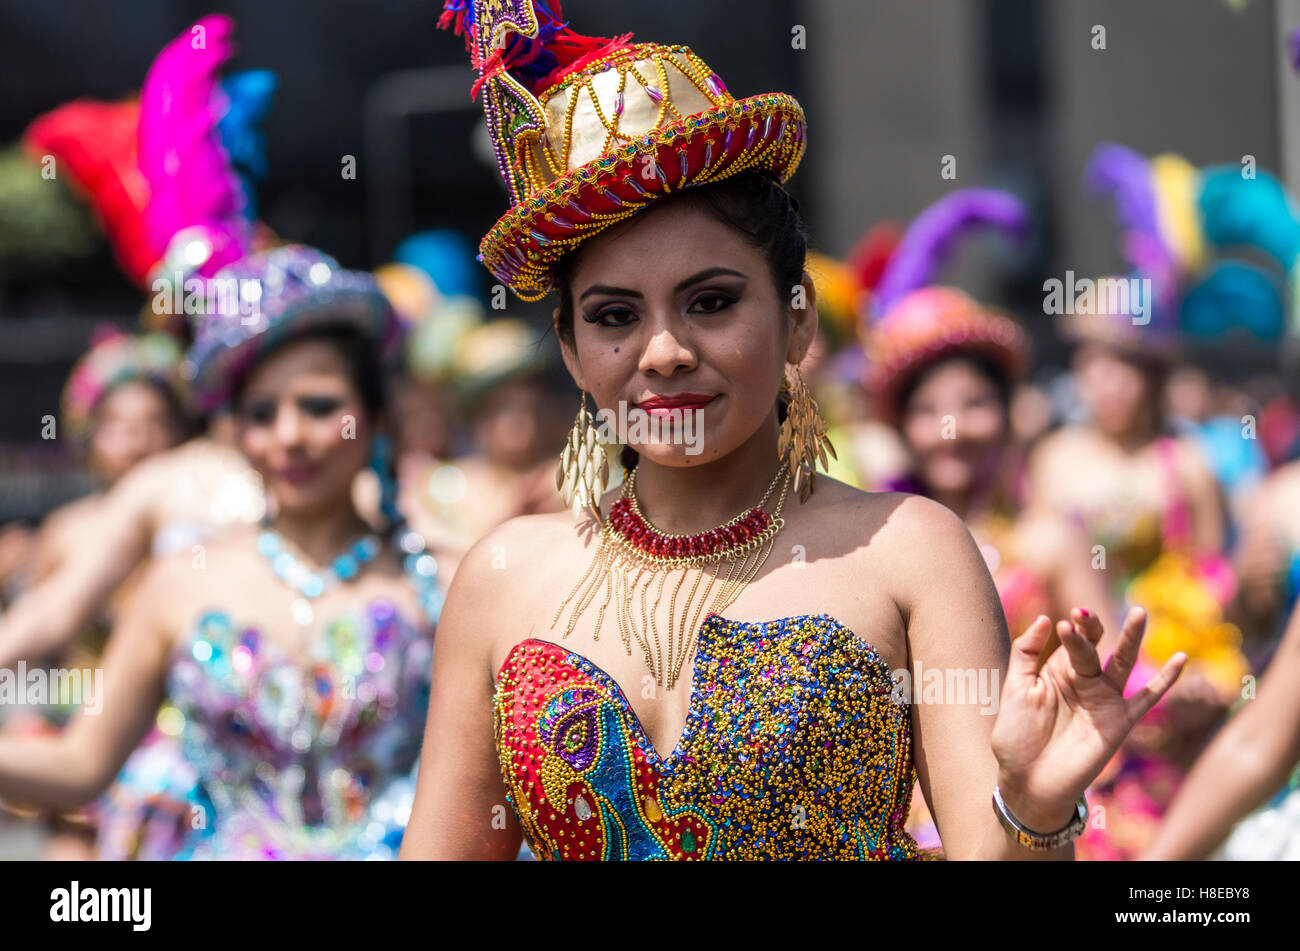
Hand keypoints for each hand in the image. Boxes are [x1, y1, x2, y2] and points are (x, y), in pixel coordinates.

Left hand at [991, 606, 1185, 829]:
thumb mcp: (1016, 688)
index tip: (1065, 621)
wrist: (1028, 781)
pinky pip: (1148, 699)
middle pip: (1096, 646)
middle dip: (1092, 628)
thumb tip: (1044, 617)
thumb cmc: (1017, 736)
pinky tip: (1181, 659)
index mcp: (1058, 670)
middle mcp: (1084, 681)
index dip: (1073, 628)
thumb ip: (1026, 652)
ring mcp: (1104, 700)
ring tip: (1140, 613)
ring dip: (1132, 639)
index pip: (1073, 639)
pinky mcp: (1120, 722)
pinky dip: (1166, 680)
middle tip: (1083, 614)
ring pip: (1123, 663)